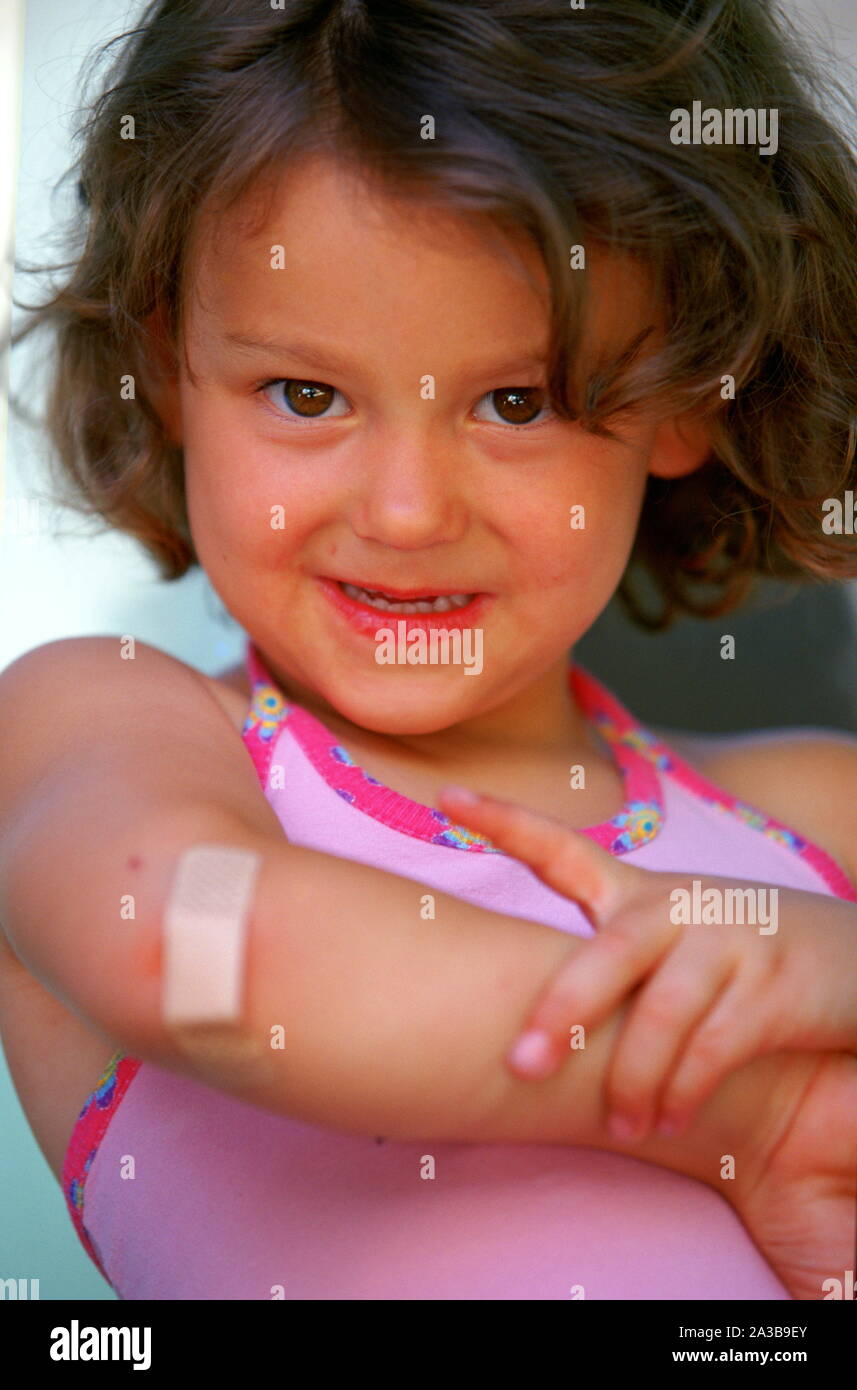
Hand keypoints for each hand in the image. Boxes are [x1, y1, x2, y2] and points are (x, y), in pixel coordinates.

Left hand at [437, 783, 856, 1142]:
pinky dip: (684, 1092)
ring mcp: (731, 942)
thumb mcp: (676, 936)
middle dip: (562, 1012)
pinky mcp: (774, 989)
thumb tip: (530, 1028)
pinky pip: (715, 1048)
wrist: (855, 957)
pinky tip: (667, 1122)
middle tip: (520, 1066)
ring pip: (662, 1013)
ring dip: (631, 1080)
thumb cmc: (740, 957)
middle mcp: (680, 906)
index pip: (565, 848)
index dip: (504, 821)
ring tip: (619, 1127)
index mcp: (644, 892)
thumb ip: (612, 960)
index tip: (447, 799)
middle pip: (608, 952)